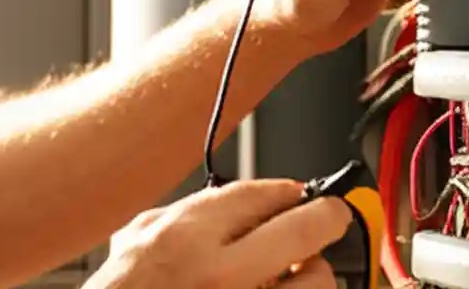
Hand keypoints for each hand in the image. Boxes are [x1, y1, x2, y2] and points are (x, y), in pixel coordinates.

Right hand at [82, 180, 350, 288]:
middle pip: (303, 230)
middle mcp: (221, 275)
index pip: (257, 195)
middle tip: (332, 214)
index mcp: (185, 239)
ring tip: (305, 270)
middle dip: (327, 215)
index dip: (286, 189)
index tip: (298, 191)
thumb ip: (183, 213)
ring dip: (316, 272)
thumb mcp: (136, 238)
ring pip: (317, 281)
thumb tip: (232, 203)